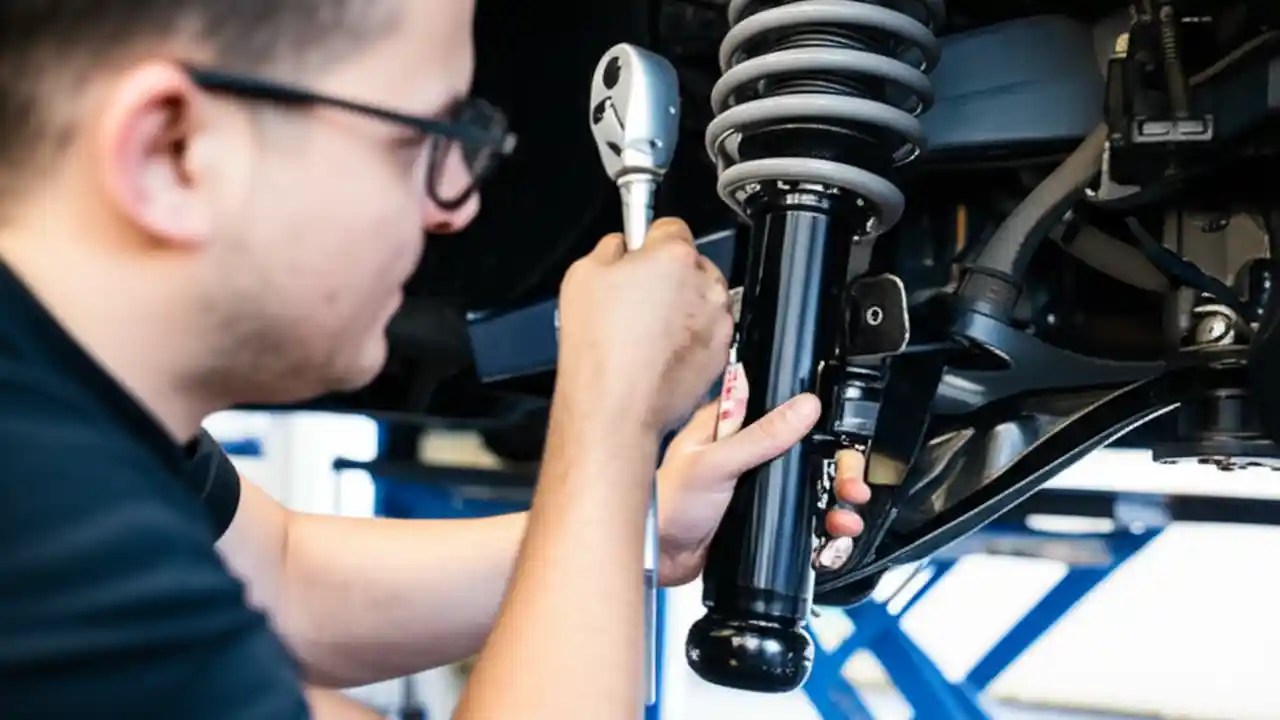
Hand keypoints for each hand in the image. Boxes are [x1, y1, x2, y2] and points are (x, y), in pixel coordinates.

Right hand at [556, 217, 733, 435]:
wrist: (616, 407)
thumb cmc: (598, 345)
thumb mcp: (583, 274)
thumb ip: (610, 248)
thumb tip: (621, 246)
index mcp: (674, 255)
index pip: (670, 226)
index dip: (648, 242)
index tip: (638, 254)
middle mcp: (705, 284)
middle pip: (689, 264)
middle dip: (667, 276)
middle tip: (635, 300)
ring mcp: (717, 320)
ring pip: (700, 298)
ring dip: (680, 306)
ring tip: (644, 331)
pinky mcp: (720, 352)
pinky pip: (705, 332)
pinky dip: (688, 337)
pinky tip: (657, 351)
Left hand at [655, 366, 870, 585]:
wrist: (656, 558)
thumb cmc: (668, 503)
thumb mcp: (716, 463)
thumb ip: (760, 436)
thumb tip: (804, 406)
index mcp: (731, 424)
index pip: (783, 405)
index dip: (817, 417)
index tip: (842, 432)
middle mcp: (747, 451)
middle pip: (810, 449)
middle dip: (839, 468)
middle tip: (851, 487)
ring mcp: (757, 484)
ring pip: (811, 485)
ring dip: (835, 501)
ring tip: (845, 519)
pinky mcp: (761, 516)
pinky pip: (801, 518)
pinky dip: (822, 529)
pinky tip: (831, 538)